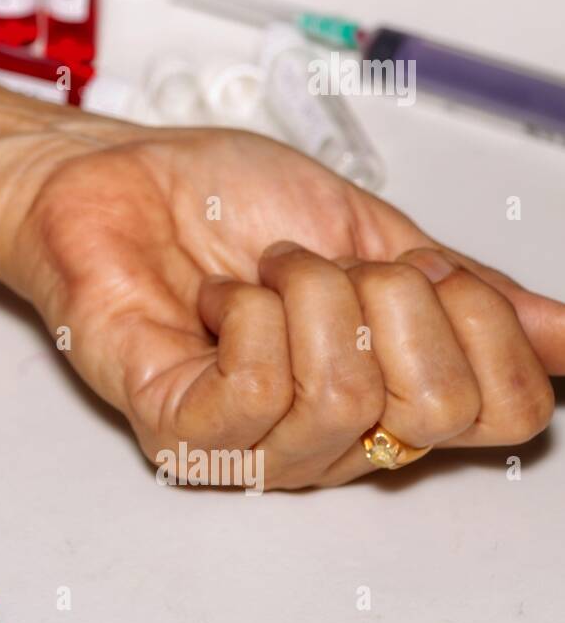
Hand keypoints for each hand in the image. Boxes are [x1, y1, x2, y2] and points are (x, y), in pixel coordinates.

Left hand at [16, 127, 563, 488]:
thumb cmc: (215, 200)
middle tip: (323, 265)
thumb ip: (462, 290)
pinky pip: (261, 389)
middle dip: (393, 297)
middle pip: (439, 407)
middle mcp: (330, 436)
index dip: (481, 317)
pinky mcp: (180, 432)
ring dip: (311, 294)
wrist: (114, 177)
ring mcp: (254, 445)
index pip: (508, 411)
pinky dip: (251, 314)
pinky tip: (218, 299)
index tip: (417, 263)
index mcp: (387, 392)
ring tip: (261, 274)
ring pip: (349, 395)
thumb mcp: (368, 230)